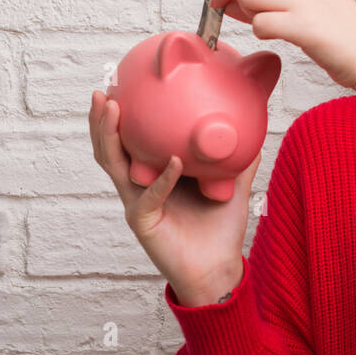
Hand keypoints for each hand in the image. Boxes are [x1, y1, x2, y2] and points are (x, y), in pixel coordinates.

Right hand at [88, 90, 260, 304]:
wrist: (218, 268)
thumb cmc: (220, 229)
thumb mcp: (231, 185)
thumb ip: (238, 159)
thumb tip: (253, 127)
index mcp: (154, 175)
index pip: (129, 141)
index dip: (119, 118)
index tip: (118, 86)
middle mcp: (140, 186)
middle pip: (110, 148)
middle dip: (102, 120)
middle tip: (102, 91)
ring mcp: (138, 203)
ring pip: (114, 166)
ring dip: (111, 136)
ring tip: (113, 108)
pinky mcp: (144, 221)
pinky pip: (151, 195)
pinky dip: (162, 177)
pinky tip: (173, 161)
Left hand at [209, 0, 355, 98]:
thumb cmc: (343, 35)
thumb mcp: (308, 3)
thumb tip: (230, 1)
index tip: (234, 7)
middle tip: (242, 18)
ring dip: (248, 15)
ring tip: (271, 28)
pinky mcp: (304, 25)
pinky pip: (259, 23)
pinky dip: (262, 34)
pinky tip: (282, 39)